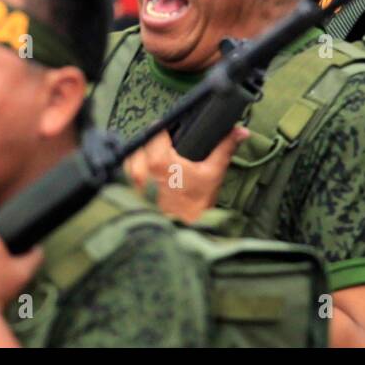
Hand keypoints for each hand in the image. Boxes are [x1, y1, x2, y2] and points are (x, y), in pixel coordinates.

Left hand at [124, 126, 249, 222]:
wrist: (182, 236)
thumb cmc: (195, 208)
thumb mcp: (213, 174)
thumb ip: (225, 148)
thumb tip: (240, 131)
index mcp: (160, 161)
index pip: (156, 130)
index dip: (165, 128)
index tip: (172, 131)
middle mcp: (140, 170)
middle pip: (141, 143)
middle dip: (153, 143)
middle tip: (167, 149)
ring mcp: (130, 183)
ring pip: (129, 158)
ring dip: (140, 156)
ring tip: (156, 164)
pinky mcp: (126, 194)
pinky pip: (124, 174)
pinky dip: (133, 172)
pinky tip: (147, 178)